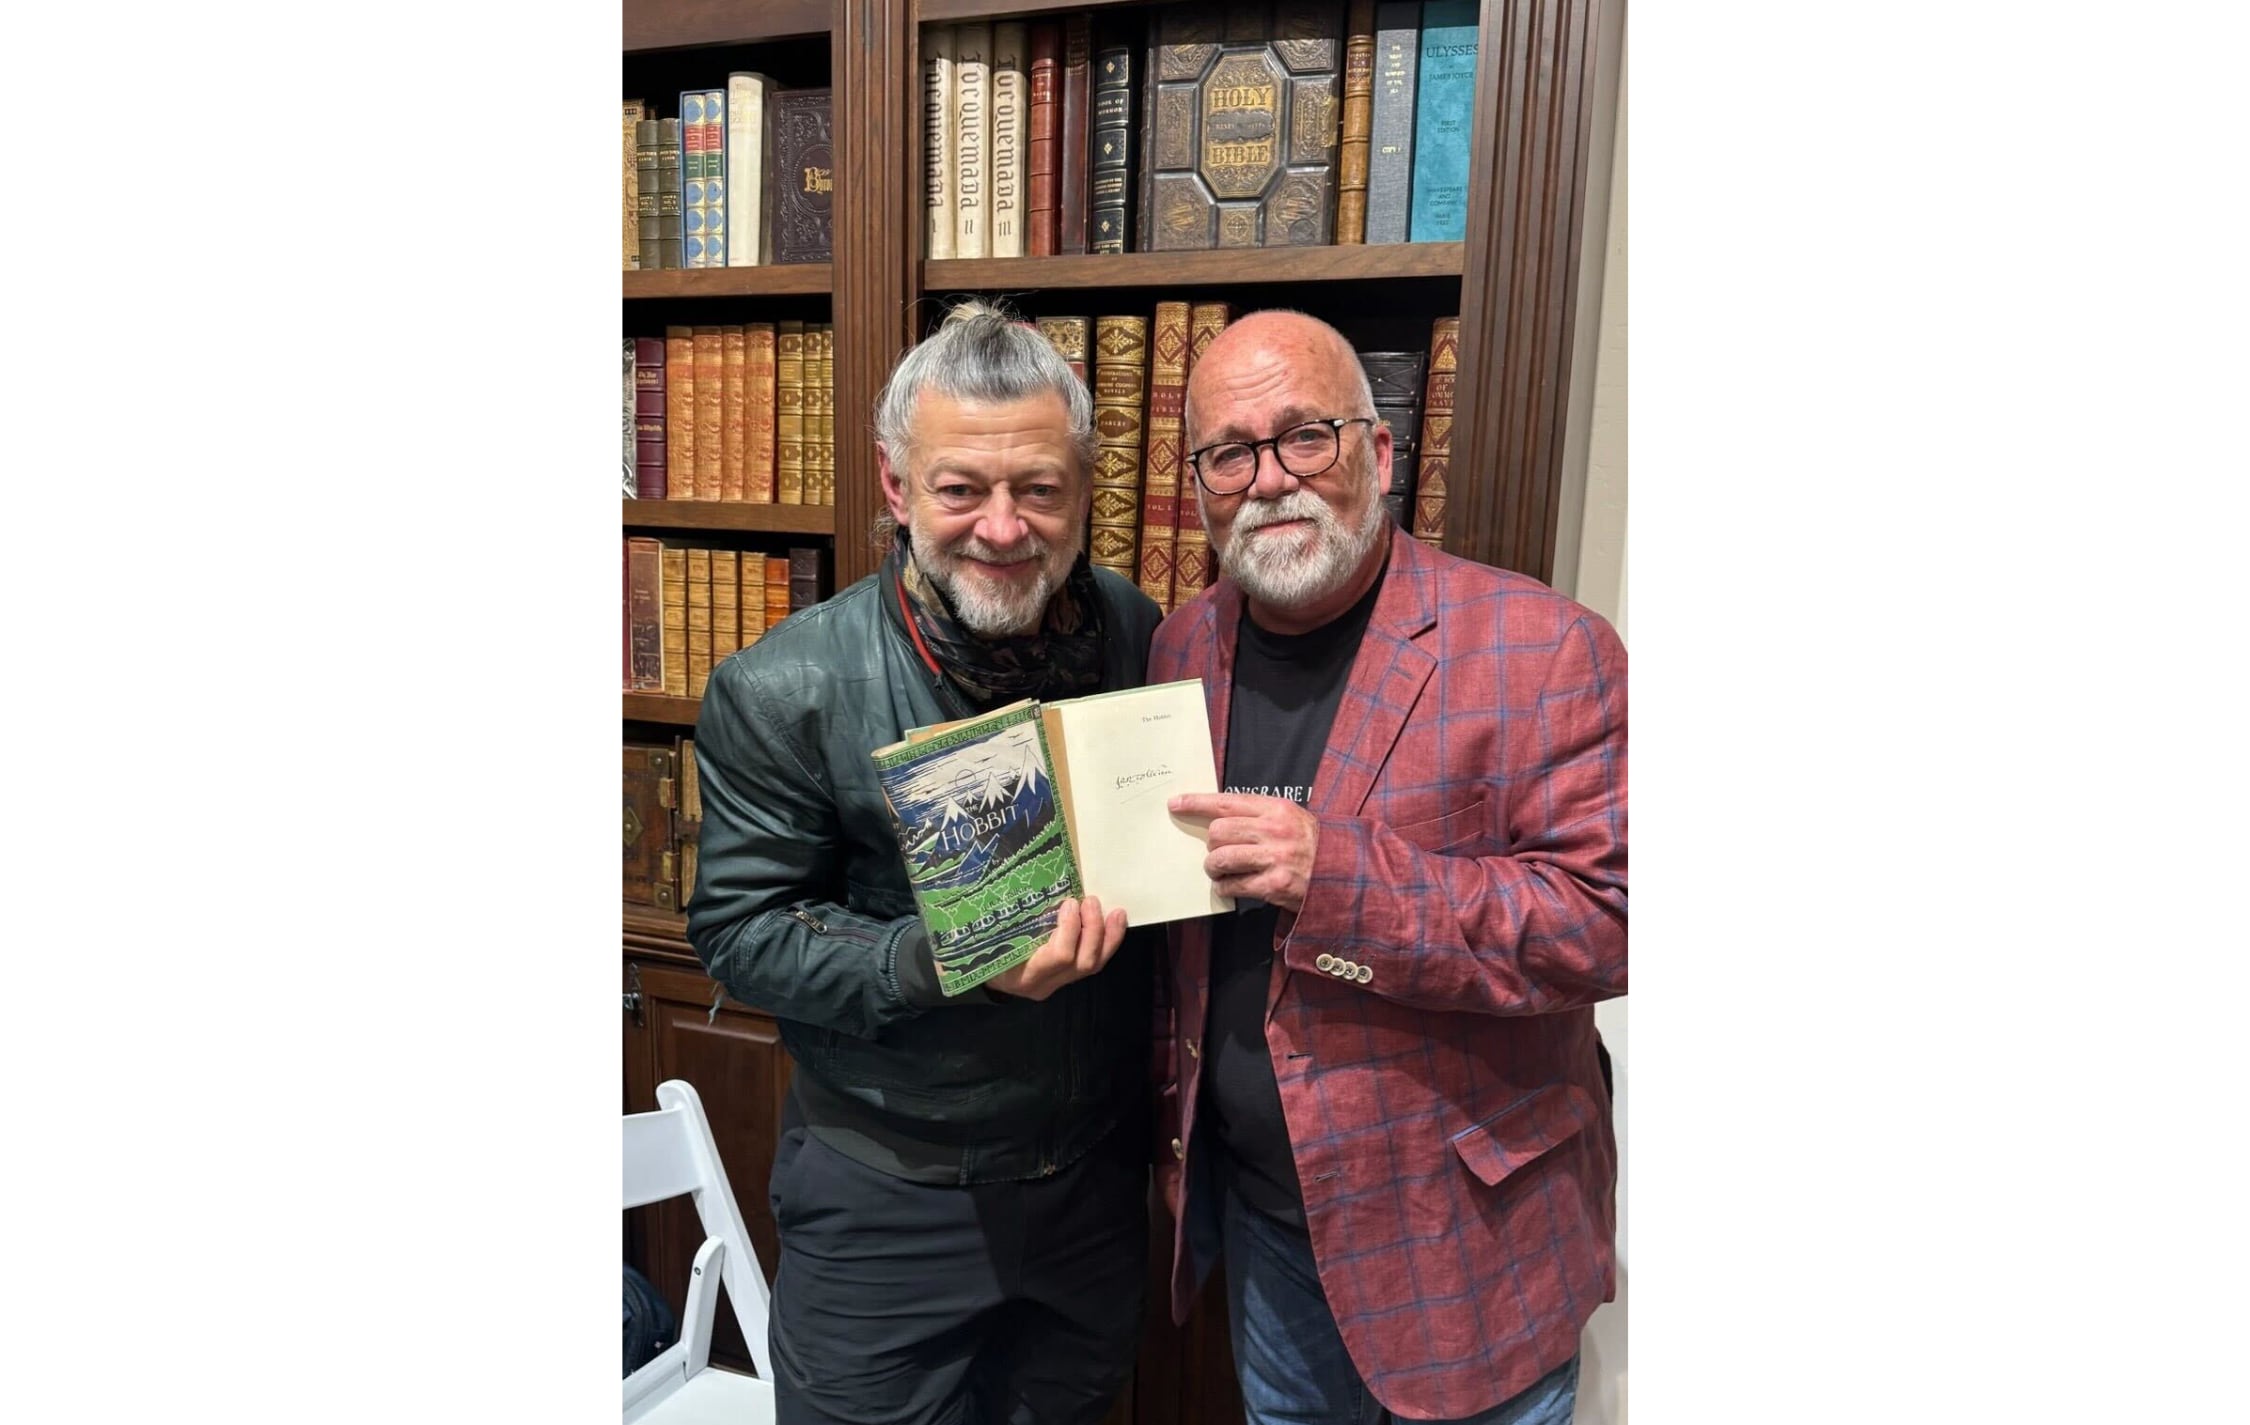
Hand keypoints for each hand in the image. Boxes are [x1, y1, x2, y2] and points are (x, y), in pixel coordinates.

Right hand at [988, 896, 1126, 1000]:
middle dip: (1093, 929)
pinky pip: (1094, 964)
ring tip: (1115, 912)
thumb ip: (1013, 921)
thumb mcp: (991, 938)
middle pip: (1083, 963)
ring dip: (1108, 936)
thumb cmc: (982, 952)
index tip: (1069, 903)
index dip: (1070, 928)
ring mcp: (1058, 985)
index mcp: (1023, 974)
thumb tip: (1036, 886)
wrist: (984, 979)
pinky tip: (1115, 923)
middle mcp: (1044, 984)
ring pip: (1094, 966)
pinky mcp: (1067, 979)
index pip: (1058, 956)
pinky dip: (1108, 942)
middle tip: (1090, 901)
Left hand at [1167, 792, 1319, 912]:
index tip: (1176, 803)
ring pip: (1220, 859)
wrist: (1342, 872)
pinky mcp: (1273, 885)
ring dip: (1213, 867)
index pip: (1226, 801)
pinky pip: (1232, 885)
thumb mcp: (1290, 817)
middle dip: (1211, 844)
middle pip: (1218, 831)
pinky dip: (1224, 888)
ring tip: (1219, 870)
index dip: (1197, 802)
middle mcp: (1274, 831)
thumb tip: (1216, 817)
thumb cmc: (1311, 843)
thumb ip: (1257, 814)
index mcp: (1276, 808)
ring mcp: (1274, 858)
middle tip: (1217, 851)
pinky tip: (1230, 886)